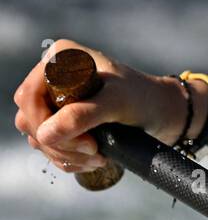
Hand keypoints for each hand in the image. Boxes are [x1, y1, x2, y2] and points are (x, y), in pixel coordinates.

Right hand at [11, 38, 186, 174]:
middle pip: (30, 119)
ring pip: (39, 137)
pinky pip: (50, 146)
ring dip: (65, 155)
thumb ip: (82, 115)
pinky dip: (68, 159)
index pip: (28, 96)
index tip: (84, 141)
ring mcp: (57, 100)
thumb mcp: (117, 103)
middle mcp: (53, 77)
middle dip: (59, 143)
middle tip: (93, 151)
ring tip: (98, 156)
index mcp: (61, 59)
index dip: (45, 124)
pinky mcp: (65, 121)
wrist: (166, 114)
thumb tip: (45, 135)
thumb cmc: (145, 98)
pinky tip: (94, 160)